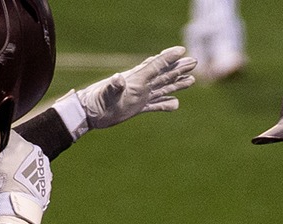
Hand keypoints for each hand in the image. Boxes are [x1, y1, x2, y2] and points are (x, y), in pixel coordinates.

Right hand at [0, 129, 51, 223]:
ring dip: (20, 167)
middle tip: (3, 171)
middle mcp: (36, 151)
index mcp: (21, 144)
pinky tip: (21, 185)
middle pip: (19, 149)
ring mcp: (44, 165)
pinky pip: (35, 172)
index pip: (8, 136)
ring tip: (12, 180)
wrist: (18, 207)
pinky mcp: (47, 177)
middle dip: (11, 157)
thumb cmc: (2, 185)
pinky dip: (29, 177)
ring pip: (27, 160)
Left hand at [72, 47, 196, 131]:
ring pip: (163, 88)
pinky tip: (175, 105)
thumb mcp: (105, 94)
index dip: (169, 58)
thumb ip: (113, 87)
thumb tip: (118, 78)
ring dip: (177, 83)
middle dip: (179, 68)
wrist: (88, 113)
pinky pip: (155, 106)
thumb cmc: (96, 102)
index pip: (155, 65)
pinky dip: (166, 105)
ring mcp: (139, 96)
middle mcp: (140, 85)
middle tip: (194, 61)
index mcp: (136, 79)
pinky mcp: (136, 108)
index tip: (182, 50)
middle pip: (164, 74)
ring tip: (192, 80)